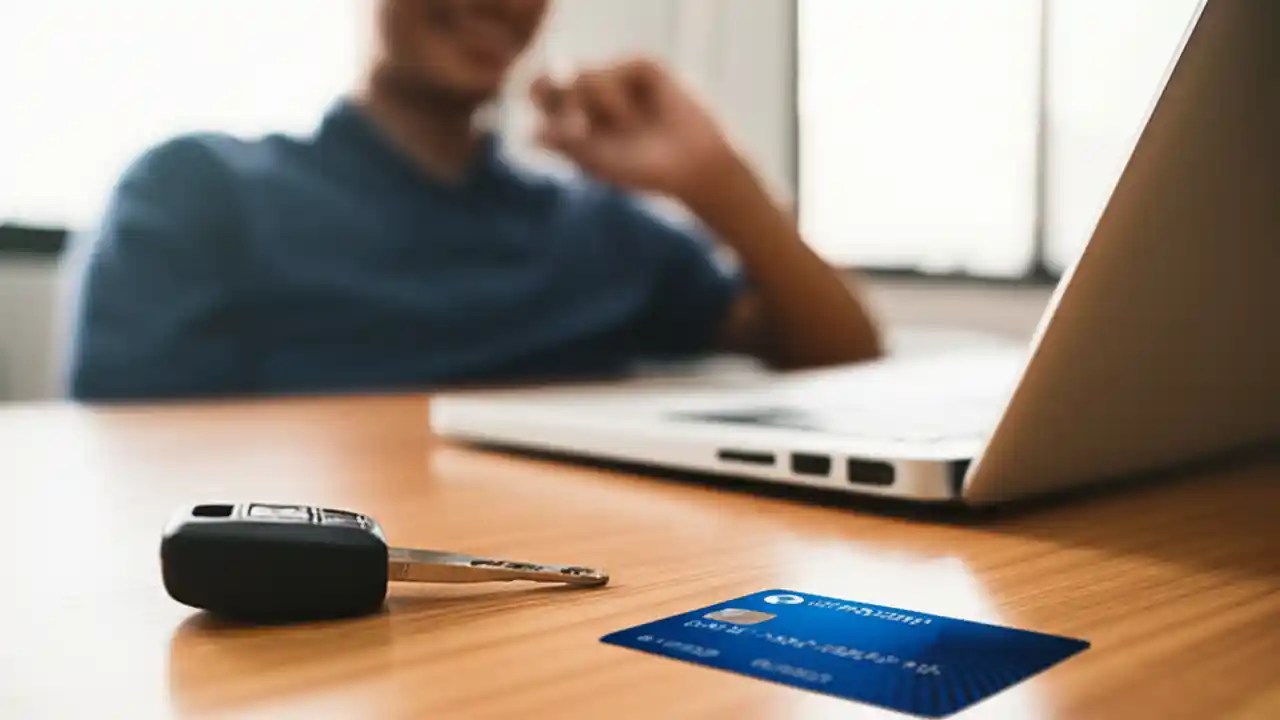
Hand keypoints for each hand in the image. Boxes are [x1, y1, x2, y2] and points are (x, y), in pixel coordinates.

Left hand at [530, 59, 736, 202]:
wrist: (689, 167)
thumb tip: (532, 135)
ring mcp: (617, 79)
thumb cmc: (642, 172)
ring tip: (627, 126)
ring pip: (585, 74)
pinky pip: (618, 68)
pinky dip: (622, 96)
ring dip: (601, 104)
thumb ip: (566, 145)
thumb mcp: (597, 161)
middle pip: (555, 78)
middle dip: (560, 96)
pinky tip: (638, 116)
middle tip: (576, 123)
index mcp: (575, 117)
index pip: (542, 95)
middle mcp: (592, 96)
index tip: (550, 121)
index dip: (538, 100)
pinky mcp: (643, 69)